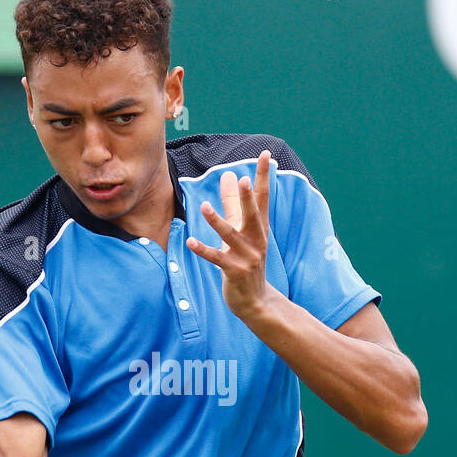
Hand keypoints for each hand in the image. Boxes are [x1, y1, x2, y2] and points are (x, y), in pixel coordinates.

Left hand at [186, 149, 274, 320]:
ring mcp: (247, 257)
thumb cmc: (245, 261)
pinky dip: (204, 250)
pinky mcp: (235, 272)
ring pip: (231, 236)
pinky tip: (191, 242)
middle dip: (248, 198)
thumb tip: (228, 175)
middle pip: (252, 215)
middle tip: (243, 179)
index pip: (263, 198)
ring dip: (217, 222)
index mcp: (259, 228)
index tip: (265, 155)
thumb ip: (233, 204)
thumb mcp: (241, 231)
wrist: (255, 301)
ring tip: (204, 207)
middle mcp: (256, 240)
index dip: (263, 176)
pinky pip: (217, 259)